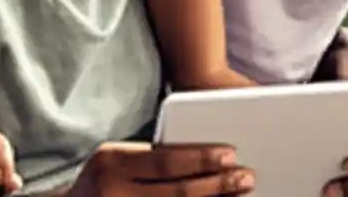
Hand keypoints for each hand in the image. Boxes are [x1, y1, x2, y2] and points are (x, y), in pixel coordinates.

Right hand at [67, 141, 253, 195]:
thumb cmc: (102, 181)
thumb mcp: (116, 160)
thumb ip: (150, 158)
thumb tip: (205, 158)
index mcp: (111, 162)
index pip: (165, 160)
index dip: (201, 158)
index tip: (230, 155)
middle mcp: (113, 192)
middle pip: (177, 192)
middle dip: (216, 185)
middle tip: (245, 177)